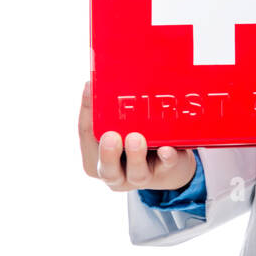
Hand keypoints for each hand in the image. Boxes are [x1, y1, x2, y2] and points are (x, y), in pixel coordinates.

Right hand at [78, 79, 197, 191]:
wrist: (167, 169)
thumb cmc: (134, 142)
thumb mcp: (118, 129)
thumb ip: (107, 112)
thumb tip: (95, 80)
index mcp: (97, 160)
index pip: (87, 136)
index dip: (87, 113)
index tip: (90, 87)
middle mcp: (116, 173)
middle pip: (107, 168)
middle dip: (108, 153)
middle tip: (111, 136)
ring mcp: (141, 175)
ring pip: (136, 172)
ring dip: (136, 155)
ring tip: (136, 138)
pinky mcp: (166, 171)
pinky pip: (166, 166)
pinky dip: (167, 157)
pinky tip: (167, 150)